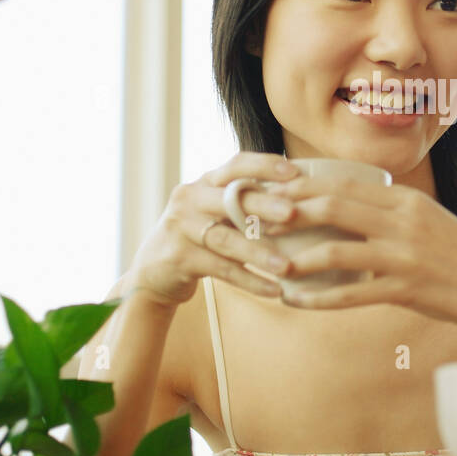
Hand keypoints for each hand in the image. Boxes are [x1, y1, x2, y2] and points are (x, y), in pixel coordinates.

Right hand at [124, 152, 300, 309]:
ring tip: (288, 267)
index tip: (295, 171)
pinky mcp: (177, 257)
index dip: (265, 165)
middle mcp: (190, 198)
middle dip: (264, 205)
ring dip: (259, 253)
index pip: (236, 165)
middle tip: (294, 213)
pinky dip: (249, 280)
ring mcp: (180, 226)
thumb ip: (248, 202)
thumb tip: (302, 196)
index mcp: (205, 182)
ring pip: (225, 239)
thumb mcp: (219, 213)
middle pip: (230, 199)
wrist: (154, 272)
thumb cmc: (201, 237)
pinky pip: (220, 269)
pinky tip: (274, 290)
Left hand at [262, 173, 456, 330]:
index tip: (275, 188)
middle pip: (334, 208)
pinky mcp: (403, 290)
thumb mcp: (423, 217)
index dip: (304, 184)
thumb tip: (341, 201)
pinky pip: (351, 294)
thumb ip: (386, 208)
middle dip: (292, 212)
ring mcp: (402, 256)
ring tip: (272, 264)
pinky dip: (318, 298)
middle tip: (261, 220)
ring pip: (338, 251)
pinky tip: (295, 301)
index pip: (344, 184)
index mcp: (404, 200)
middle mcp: (402, 222)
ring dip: (298, 258)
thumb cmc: (452, 251)